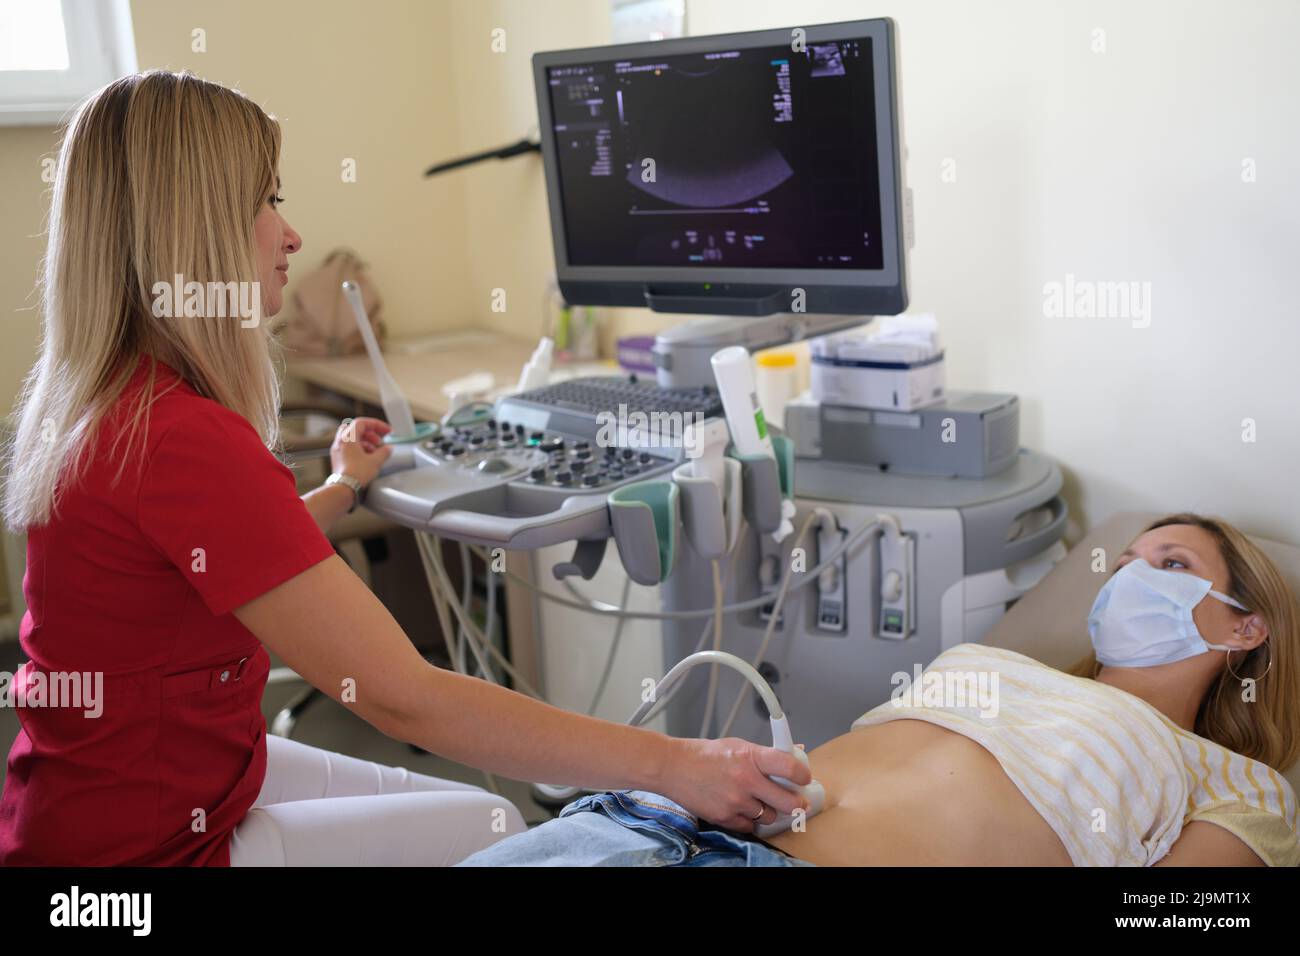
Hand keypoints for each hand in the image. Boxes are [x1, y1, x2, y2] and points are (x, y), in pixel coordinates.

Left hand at [330, 416, 392, 486]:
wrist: (343, 489)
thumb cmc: (356, 474)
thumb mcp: (375, 461)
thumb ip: (384, 452)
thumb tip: (388, 449)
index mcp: (348, 437)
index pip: (362, 422)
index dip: (377, 425)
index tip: (387, 431)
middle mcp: (340, 441)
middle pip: (355, 428)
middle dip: (369, 432)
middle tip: (380, 440)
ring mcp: (337, 450)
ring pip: (352, 438)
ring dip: (365, 441)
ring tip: (375, 451)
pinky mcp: (337, 459)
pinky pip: (348, 448)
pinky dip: (359, 448)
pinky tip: (367, 457)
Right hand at [660, 737, 811, 833]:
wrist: (672, 767)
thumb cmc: (704, 755)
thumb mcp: (737, 746)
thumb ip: (764, 755)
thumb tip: (791, 758)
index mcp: (751, 757)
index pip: (790, 768)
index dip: (803, 775)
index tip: (804, 779)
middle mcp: (746, 780)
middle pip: (788, 802)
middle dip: (796, 803)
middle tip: (797, 802)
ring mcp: (735, 801)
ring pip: (769, 816)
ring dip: (768, 810)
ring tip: (757, 800)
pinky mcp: (725, 817)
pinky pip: (750, 826)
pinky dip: (749, 819)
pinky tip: (740, 807)